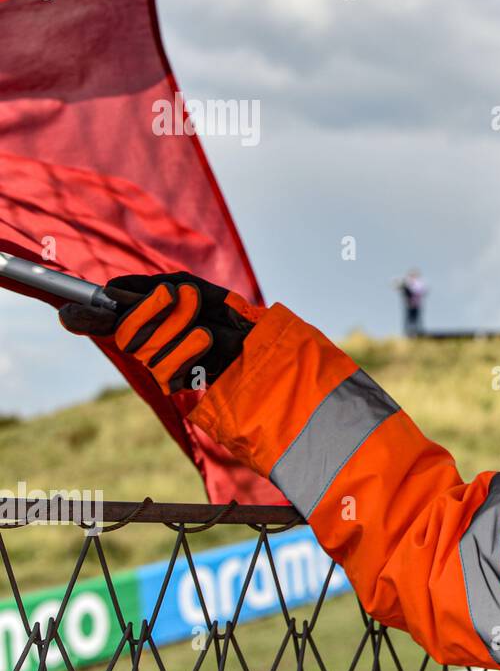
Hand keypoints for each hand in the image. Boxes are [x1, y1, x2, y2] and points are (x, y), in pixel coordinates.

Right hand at [59, 272, 264, 393]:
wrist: (259, 339)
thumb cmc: (223, 312)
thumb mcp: (188, 288)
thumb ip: (150, 288)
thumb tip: (110, 291)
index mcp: (144, 320)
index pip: (105, 321)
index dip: (85, 318)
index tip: (68, 312)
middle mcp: (147, 345)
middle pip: (127, 333)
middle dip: (152, 310)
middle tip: (180, 296)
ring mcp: (160, 366)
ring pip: (149, 350)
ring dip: (180, 327)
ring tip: (205, 325)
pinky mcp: (179, 382)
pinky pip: (172, 368)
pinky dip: (193, 348)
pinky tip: (208, 344)